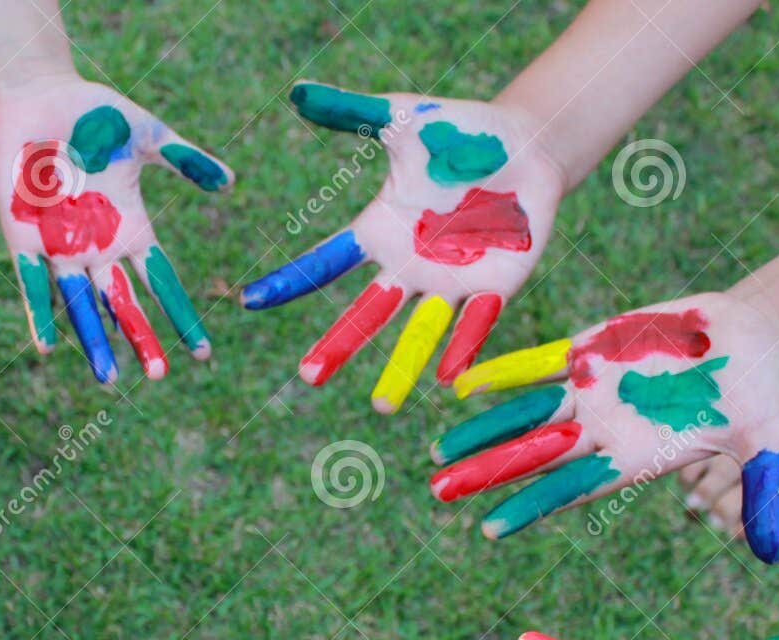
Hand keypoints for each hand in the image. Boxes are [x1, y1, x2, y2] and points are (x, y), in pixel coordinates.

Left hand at [0, 72, 233, 382]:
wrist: (36, 93)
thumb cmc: (92, 111)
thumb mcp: (146, 135)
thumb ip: (184, 159)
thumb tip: (230, 181)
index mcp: (131, 228)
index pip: (162, 283)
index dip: (181, 316)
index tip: (203, 352)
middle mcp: (98, 247)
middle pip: (125, 304)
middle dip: (142, 339)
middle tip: (158, 375)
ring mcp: (61, 247)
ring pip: (82, 305)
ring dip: (95, 341)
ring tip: (107, 378)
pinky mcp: (24, 238)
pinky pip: (34, 283)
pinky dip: (41, 313)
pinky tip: (47, 346)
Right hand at [242, 85, 561, 413]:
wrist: (527, 145)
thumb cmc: (460, 132)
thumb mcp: (403, 117)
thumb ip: (352, 112)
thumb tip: (296, 93)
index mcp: (381, 233)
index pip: (327, 261)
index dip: (291, 280)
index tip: (250, 301)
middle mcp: (409, 268)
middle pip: (366, 313)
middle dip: (338, 345)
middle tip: (308, 377)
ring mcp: (450, 284)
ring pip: (417, 334)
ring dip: (399, 369)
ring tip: (382, 408)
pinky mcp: (494, 288)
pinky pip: (475, 322)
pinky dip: (462, 346)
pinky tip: (449, 378)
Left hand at [433, 292, 778, 562]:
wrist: (753, 336)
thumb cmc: (764, 397)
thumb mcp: (771, 444)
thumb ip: (765, 492)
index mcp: (634, 456)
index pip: (571, 488)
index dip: (531, 506)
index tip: (489, 530)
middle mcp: (602, 429)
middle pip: (534, 457)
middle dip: (487, 472)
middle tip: (438, 492)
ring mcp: (591, 391)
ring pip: (525, 415)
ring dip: (482, 432)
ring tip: (436, 451)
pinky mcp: (591, 350)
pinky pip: (536, 366)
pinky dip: (501, 375)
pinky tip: (461, 387)